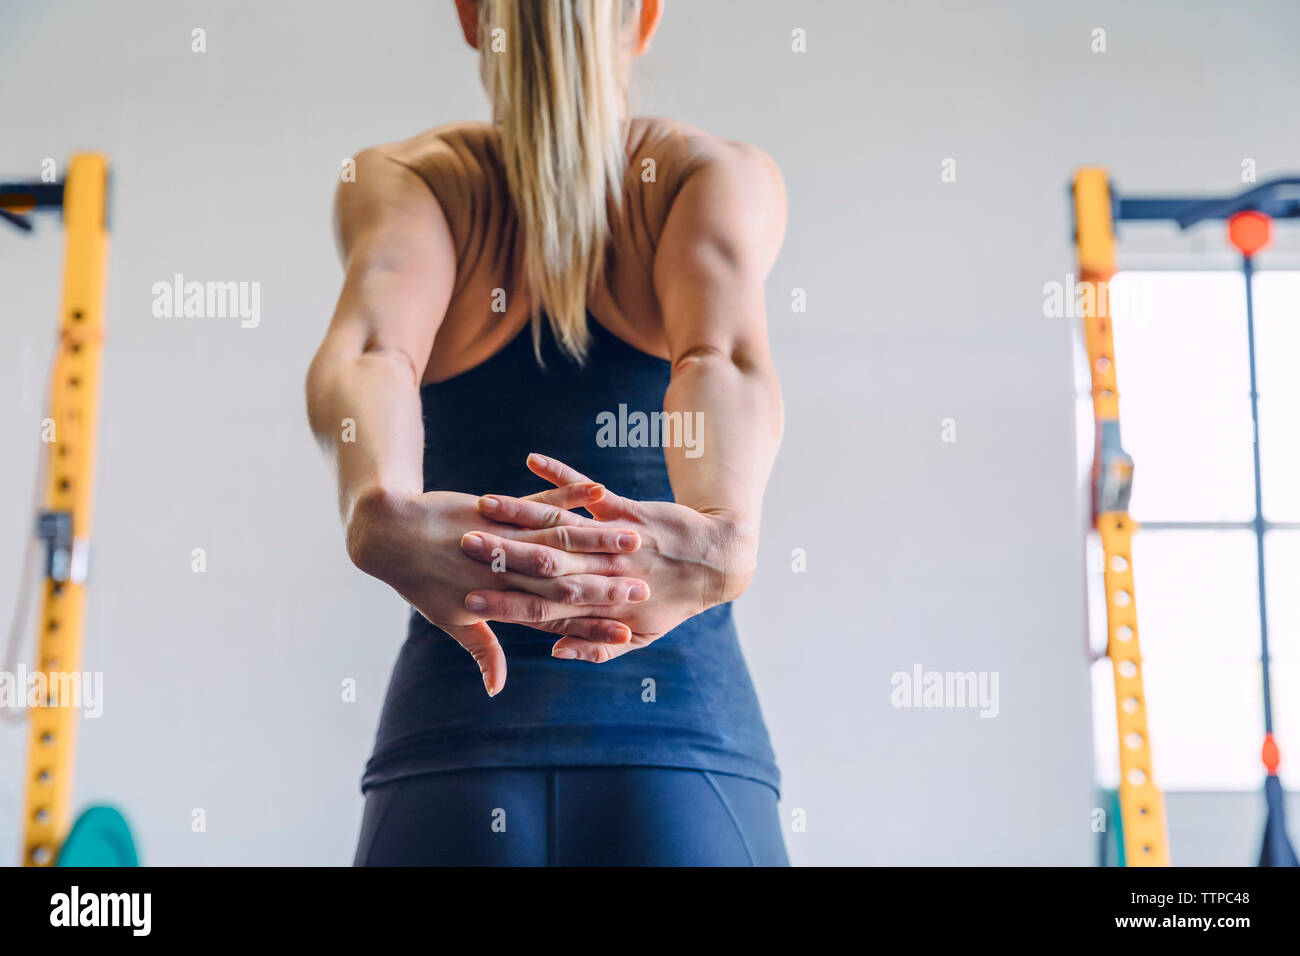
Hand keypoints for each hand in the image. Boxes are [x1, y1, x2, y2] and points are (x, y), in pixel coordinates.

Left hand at [346, 483, 646, 694]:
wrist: (391, 534)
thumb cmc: (421, 580)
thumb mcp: (451, 622)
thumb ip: (483, 651)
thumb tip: (496, 689)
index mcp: (503, 603)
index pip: (558, 620)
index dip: (592, 627)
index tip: (626, 634)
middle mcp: (509, 574)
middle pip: (570, 582)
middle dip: (611, 586)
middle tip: (646, 588)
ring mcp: (505, 540)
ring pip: (562, 542)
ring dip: (601, 541)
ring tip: (636, 540)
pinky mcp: (500, 510)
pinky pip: (543, 502)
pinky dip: (571, 494)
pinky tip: (599, 491)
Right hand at [458, 454, 758, 662]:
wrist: (719, 563)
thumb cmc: (675, 601)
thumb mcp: (642, 634)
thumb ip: (596, 647)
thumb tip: (555, 652)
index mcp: (601, 606)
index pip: (543, 607)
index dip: (505, 603)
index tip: (469, 599)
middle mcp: (604, 574)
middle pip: (543, 566)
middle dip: (501, 555)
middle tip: (463, 547)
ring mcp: (614, 541)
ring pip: (561, 529)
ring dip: (521, 514)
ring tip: (486, 504)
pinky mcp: (627, 511)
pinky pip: (589, 491)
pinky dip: (562, 476)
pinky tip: (534, 460)